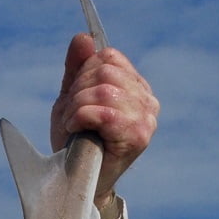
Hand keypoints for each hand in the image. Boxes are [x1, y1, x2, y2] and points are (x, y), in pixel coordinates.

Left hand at [50, 33, 159, 199]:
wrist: (79, 181)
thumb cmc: (76, 142)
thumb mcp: (72, 100)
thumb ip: (77, 69)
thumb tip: (83, 37)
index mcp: (135, 87)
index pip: (108, 57)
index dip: (83, 73)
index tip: (74, 98)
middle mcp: (147, 100)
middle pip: (104, 72)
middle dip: (77, 92)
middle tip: (71, 116)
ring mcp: (146, 117)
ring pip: (102, 90)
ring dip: (76, 107)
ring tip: (73, 124)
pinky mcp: (137, 135)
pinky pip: (103, 111)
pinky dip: (81, 117)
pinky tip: (76, 130)